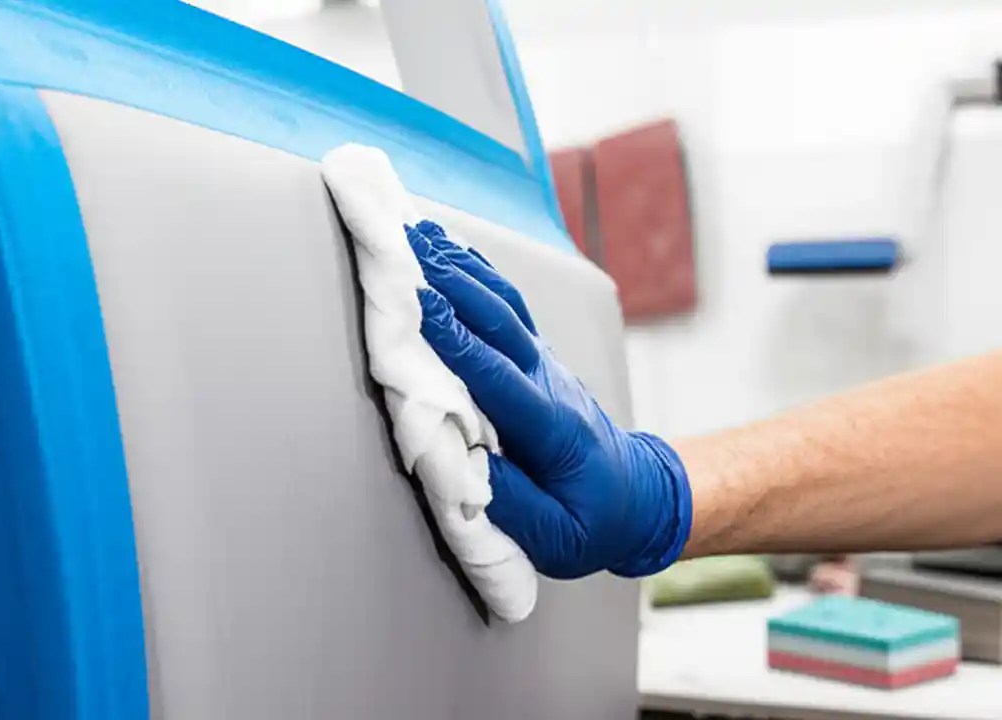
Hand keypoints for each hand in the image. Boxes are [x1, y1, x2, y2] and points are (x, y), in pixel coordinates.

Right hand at [407, 221, 691, 578]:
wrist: (639, 497)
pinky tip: (448, 249)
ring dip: (461, 266)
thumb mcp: (558, 537)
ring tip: (418, 233)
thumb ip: (510, 501)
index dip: (456, 339)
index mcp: (552, 428)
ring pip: (504, 304)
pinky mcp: (538, 357)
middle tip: (407, 247)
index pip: (497, 375)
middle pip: (499, 321)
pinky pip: (507, 306)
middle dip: (452, 281)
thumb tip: (461, 461)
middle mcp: (550, 382)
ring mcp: (546, 364)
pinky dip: (477, 272)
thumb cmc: (593, 522)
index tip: (420, 304)